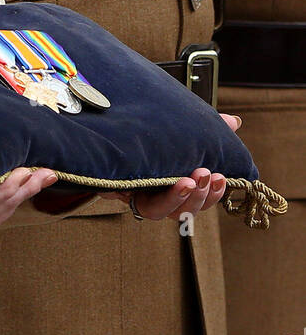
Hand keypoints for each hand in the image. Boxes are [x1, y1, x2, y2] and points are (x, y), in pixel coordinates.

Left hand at [104, 112, 241, 219]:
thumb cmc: (144, 134)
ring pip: (161, 212)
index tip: (222, 177)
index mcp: (172, 182)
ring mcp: (136, 193)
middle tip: (205, 175)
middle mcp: (155, 194)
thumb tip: (234, 122)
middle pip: (183, 211)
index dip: (213, 193)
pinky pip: (135, 200)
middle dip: (199, 197)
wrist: (100, 128)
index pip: (198, 198)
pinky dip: (152, 195)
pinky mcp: (116, 187)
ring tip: (187, 181)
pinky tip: (157, 180)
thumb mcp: (177, 130)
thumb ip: (204, 129)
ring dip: (178, 199)